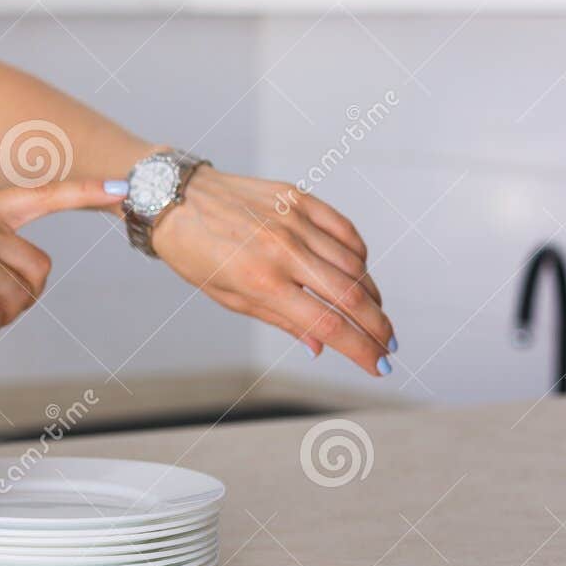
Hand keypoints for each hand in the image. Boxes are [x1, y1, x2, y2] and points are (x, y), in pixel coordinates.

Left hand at [150, 169, 394, 375]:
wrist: (176, 198)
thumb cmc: (197, 255)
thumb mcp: (229, 298)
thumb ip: (281, 320)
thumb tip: (321, 346)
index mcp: (261, 282)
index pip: (328, 325)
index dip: (361, 350)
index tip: (380, 368)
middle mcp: (283, 250)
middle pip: (351, 296)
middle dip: (378, 327)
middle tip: (389, 346)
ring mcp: (294, 220)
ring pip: (355, 264)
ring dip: (373, 296)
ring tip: (375, 315)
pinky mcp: (299, 198)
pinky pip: (345, 231)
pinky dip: (359, 256)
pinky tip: (360, 273)